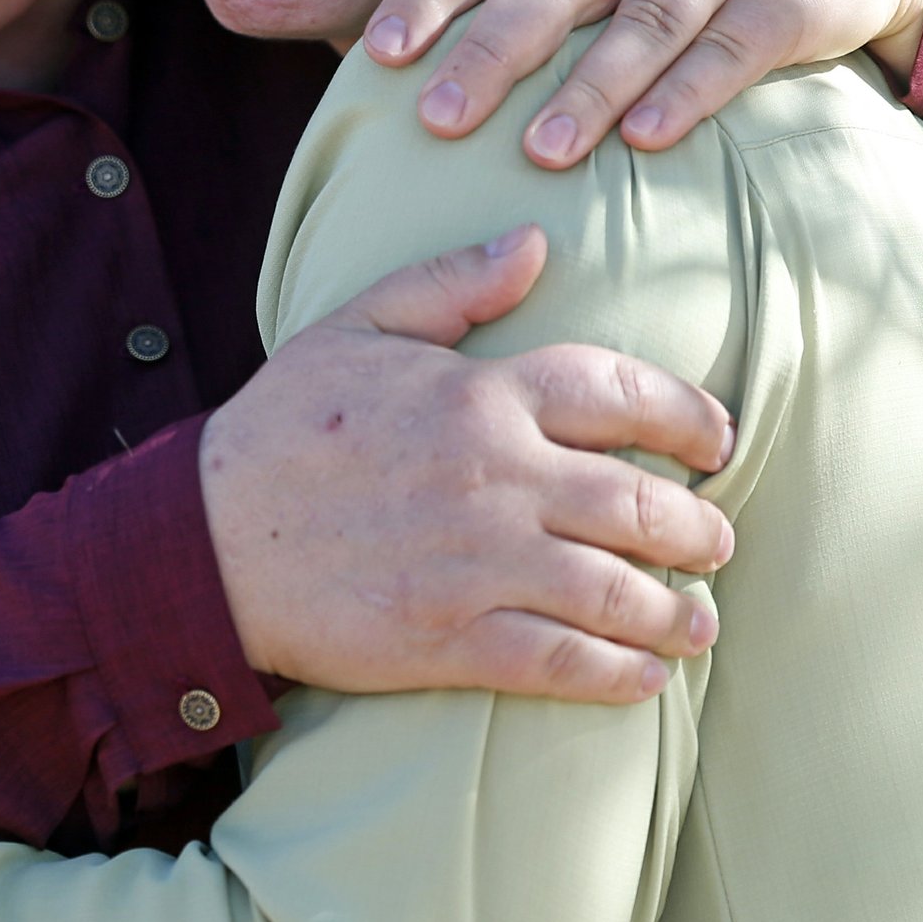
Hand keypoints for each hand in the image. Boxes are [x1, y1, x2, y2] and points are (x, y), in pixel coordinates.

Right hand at [202, 227, 735, 705]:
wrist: (204, 540)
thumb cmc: (279, 430)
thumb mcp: (355, 329)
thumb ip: (451, 283)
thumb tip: (535, 243)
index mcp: (479, 394)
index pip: (619, 392)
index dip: (687, 415)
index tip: (718, 439)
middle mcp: (495, 478)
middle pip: (640, 501)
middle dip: (699, 527)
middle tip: (717, 540)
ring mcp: (478, 565)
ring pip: (617, 591)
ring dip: (676, 611)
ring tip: (699, 622)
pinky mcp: (452, 639)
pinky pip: (563, 662)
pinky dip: (619, 674)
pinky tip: (645, 678)